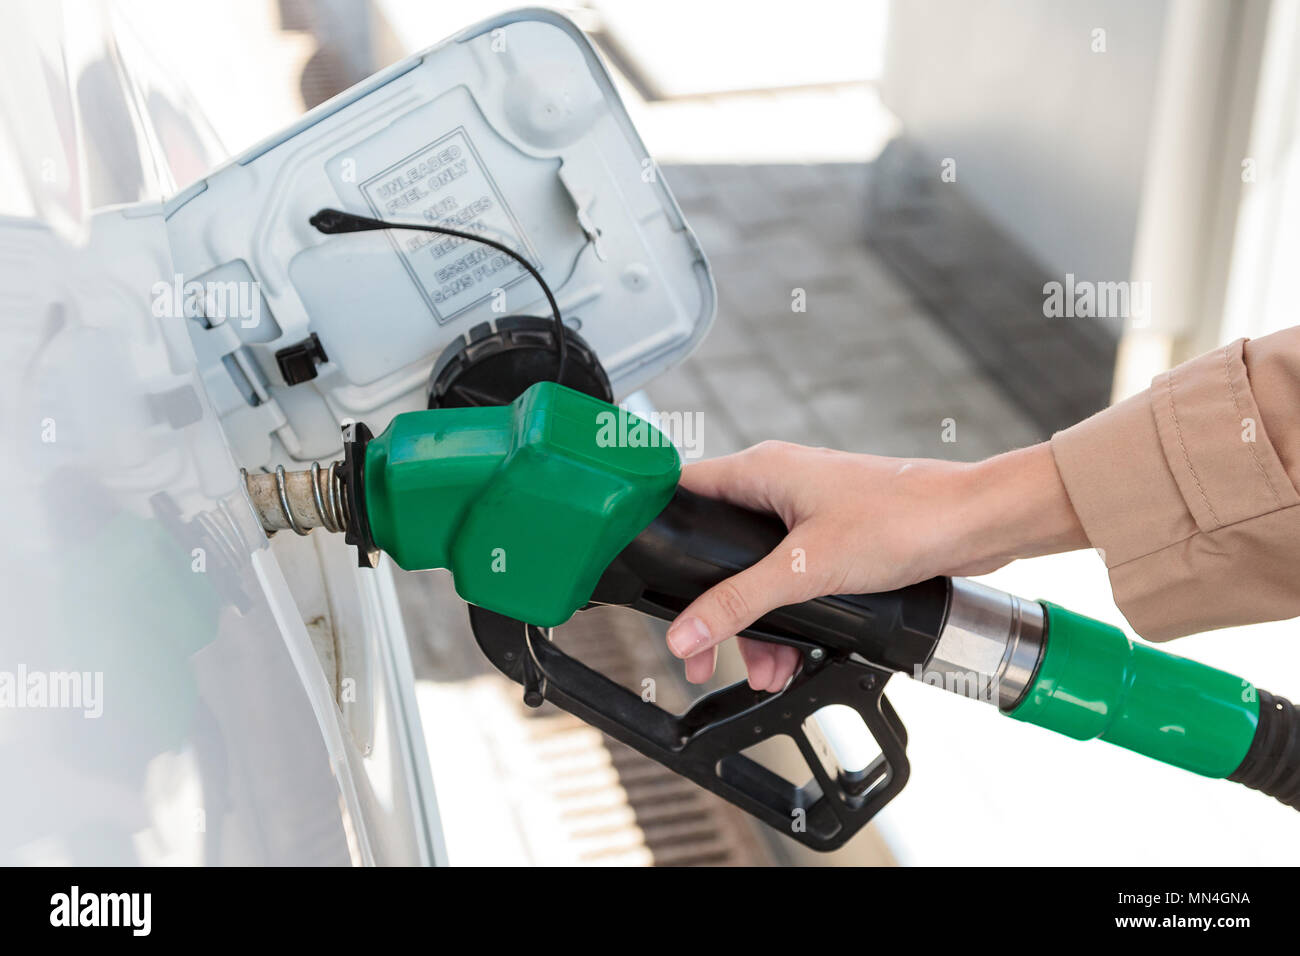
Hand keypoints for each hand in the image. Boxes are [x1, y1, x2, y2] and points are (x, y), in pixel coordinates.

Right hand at [664, 440, 1087, 689]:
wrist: (975, 523)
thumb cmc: (902, 520)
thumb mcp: (806, 569)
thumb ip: (740, 603)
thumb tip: (685, 633)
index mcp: (760, 471)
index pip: (681, 491)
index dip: (655, 533)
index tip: (646, 583)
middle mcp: (777, 485)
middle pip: (716, 548)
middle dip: (714, 608)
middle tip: (701, 655)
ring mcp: (805, 511)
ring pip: (754, 571)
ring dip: (754, 623)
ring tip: (764, 669)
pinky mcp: (831, 536)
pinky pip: (787, 578)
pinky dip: (785, 616)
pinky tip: (791, 654)